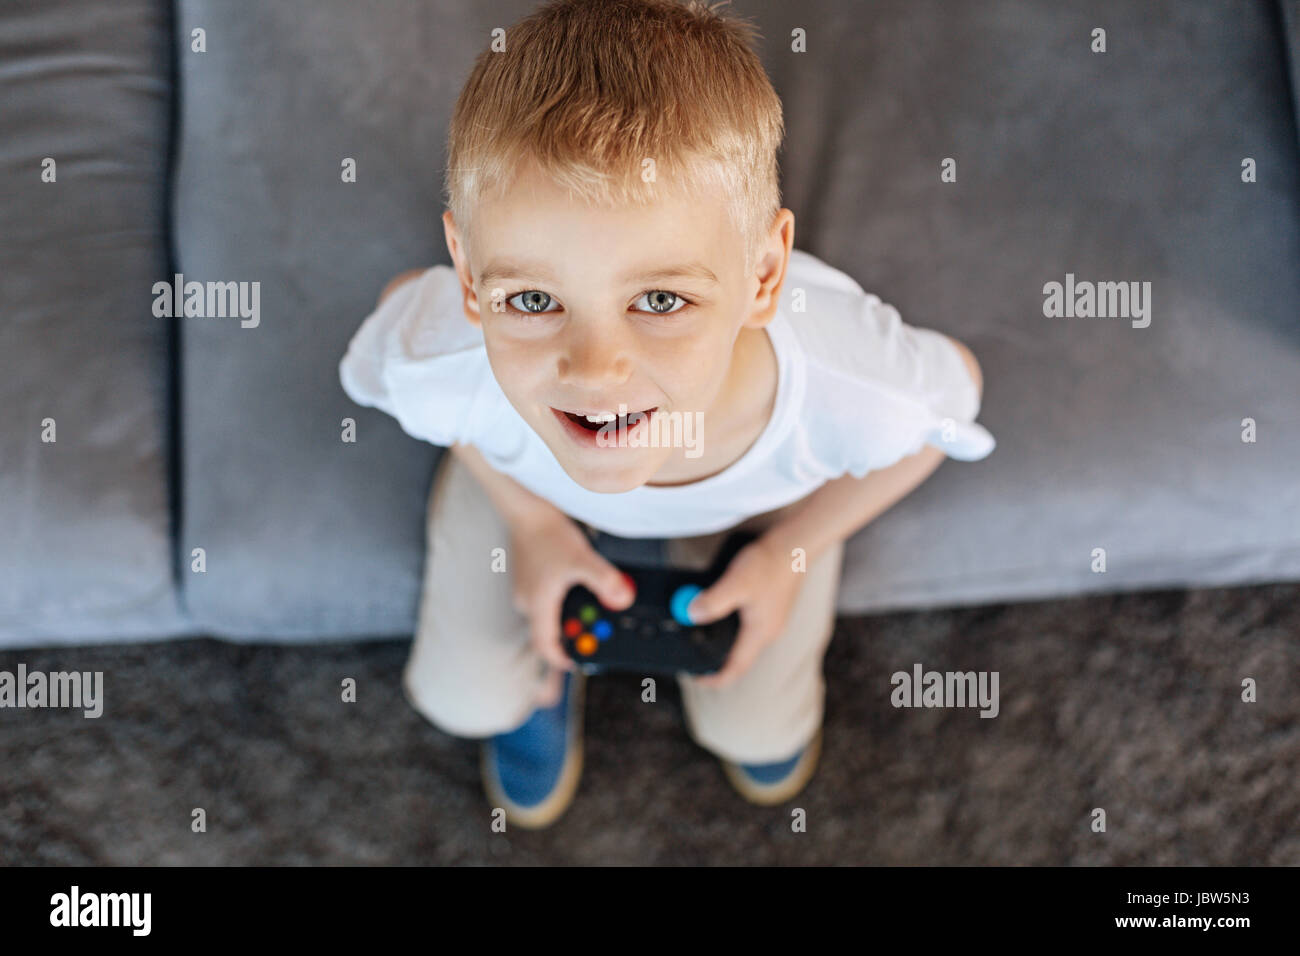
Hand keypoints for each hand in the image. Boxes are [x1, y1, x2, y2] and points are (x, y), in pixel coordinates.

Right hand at [507, 511, 635, 674]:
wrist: (527, 508)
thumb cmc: (548, 533)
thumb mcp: (582, 559)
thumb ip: (604, 581)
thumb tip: (623, 600)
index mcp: (537, 604)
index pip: (545, 645)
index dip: (562, 658)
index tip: (578, 663)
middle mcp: (527, 601)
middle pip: (551, 629)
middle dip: (576, 630)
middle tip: (598, 625)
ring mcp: (526, 588)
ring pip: (550, 613)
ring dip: (571, 614)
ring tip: (592, 604)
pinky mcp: (529, 577)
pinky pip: (547, 599)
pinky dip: (564, 599)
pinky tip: (577, 585)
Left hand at [685, 534, 802, 688]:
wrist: (794, 547)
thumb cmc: (768, 564)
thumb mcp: (735, 583)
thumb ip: (712, 601)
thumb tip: (691, 614)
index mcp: (760, 633)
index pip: (736, 668)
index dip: (716, 678)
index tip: (696, 678)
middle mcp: (768, 632)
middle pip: (740, 659)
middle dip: (718, 662)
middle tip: (696, 659)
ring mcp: (772, 621)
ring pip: (745, 643)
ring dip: (726, 646)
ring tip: (705, 640)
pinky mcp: (772, 609)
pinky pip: (749, 629)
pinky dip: (733, 631)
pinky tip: (722, 617)